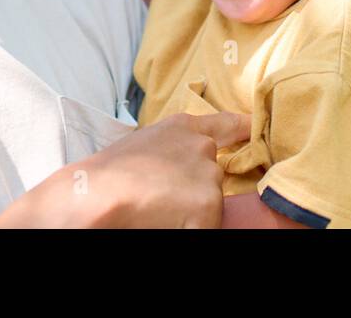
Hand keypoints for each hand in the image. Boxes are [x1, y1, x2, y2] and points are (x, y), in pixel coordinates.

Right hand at [3, 111, 250, 227]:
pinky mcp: (208, 205)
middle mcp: (201, 146)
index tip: (254, 129)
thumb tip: (181, 169)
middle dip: (194, 188)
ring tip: (158, 210)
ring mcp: (207, 175)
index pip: (226, 124)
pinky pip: (206, 224)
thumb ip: (172, 147)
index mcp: (182, 128)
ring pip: (210, 201)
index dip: (242, 128)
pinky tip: (167, 222)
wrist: (96, 194)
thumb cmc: (106, 174)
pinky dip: (190, 226)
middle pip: (213, 174)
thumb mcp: (143, 143)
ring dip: (191, 210)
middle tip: (160, 196)